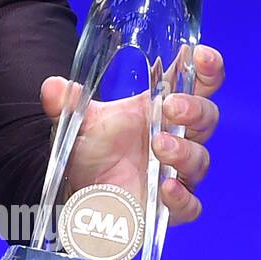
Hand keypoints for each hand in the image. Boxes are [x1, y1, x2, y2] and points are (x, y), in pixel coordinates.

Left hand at [39, 45, 224, 225]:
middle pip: (206, 118)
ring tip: (158, 144)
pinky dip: (181, 197)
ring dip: (183, 150)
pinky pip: (190, 204)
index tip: (200, 55)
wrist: (81, 191)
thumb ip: (67, 102)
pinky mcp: (172, 204)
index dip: (207, 68)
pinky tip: (166, 188)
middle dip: (194, 110)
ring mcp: (177, 171)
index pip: (197, 83)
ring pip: (199, 159)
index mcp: (162, 108)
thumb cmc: (94, 150)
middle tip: (170, 107)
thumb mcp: (80, 121)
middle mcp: (178, 136)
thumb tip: (52, 87)